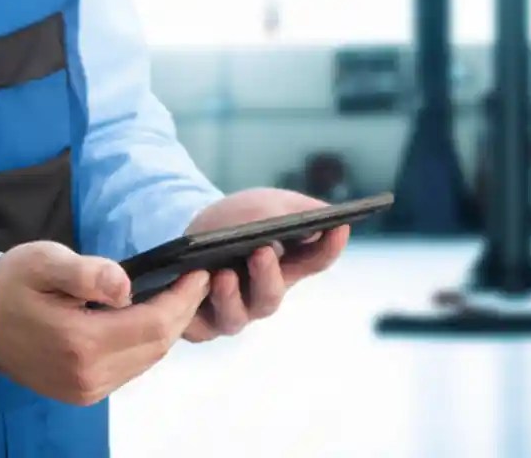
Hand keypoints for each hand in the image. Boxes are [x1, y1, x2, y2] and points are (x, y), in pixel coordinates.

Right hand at [0, 241, 209, 405]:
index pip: (154, 325)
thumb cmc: (12, 284)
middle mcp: (87, 375)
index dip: (183, 299)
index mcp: (80, 343)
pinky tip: (154, 317)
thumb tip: (126, 286)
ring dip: (169, 328)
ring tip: (182, 296)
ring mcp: (85, 389)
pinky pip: (131, 367)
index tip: (199, 273)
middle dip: (183, 311)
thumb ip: (87, 272)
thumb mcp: (44, 262)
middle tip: (199, 281)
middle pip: (157, 345)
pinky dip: (149, 342)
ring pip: (148, 359)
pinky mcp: (83, 392)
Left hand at [181, 188, 348, 342]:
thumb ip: (297, 210)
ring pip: (235, 317)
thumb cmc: (239, 218)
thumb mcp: (268, 204)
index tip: (339, 226)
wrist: (193, 231)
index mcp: (288, 267)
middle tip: (261, 251)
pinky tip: (190, 285)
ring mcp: (232, 311)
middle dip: (267, 275)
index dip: (330, 246)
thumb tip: (326, 216)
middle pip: (271, 296)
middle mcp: (263, 295)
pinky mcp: (199, 322)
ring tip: (223, 274)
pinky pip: (196, 326)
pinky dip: (192, 308)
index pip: (316, 261)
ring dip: (229, 297)